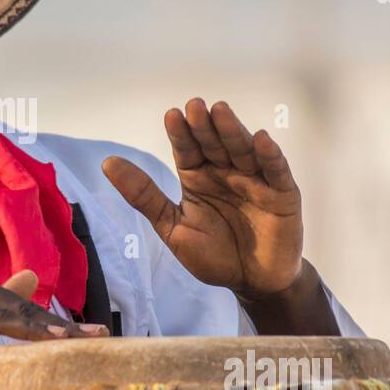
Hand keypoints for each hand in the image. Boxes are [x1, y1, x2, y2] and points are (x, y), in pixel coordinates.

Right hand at [0, 265, 107, 389]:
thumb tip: (31, 281)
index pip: (23, 306)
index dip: (59, 322)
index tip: (99, 334)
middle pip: (23, 308)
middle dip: (63, 327)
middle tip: (103, 338)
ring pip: (13, 312)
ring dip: (50, 331)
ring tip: (84, 342)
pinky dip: (23, 331)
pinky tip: (50, 341)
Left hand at [101, 98, 303, 299]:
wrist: (252, 283)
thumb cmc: (212, 255)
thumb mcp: (172, 227)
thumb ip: (144, 195)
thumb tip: (107, 163)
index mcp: (197, 176)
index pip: (187, 149)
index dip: (181, 133)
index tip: (171, 115)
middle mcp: (225, 171)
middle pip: (214, 143)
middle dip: (204, 125)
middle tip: (194, 106)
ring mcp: (255, 180)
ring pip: (243, 150)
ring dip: (232, 131)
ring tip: (220, 111)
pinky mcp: (283, 193)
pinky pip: (276, 171)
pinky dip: (270, 155)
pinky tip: (261, 139)